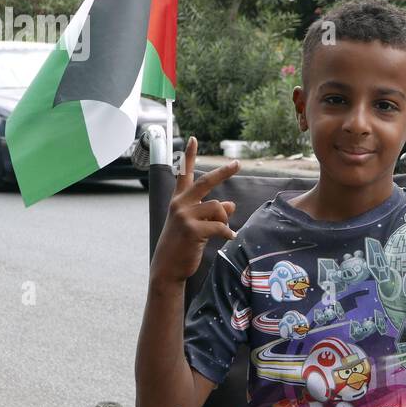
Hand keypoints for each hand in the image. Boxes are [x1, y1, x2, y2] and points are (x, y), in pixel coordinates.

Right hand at [150, 135, 240, 285]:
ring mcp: (185, 216)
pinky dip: (228, 233)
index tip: (193, 139)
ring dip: (225, 220)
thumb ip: (212, 212)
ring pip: (219, 208)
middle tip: (237, 164)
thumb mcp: (196, 225)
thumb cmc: (182, 245)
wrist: (167, 268)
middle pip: (206, 182)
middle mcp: (180, 204)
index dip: (189, 156)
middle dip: (223, 172)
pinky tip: (229, 238)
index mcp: (179, 200)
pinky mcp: (193, 230)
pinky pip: (220, 226)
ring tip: (223, 231)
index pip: (184, 173)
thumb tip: (231, 204)